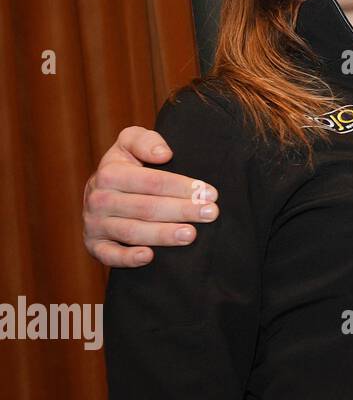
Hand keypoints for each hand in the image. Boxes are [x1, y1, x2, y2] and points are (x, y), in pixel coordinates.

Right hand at [82, 126, 218, 267]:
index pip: (151, 181)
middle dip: (181, 211)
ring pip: (131, 231)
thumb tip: (163, 154)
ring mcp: (95, 224)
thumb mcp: (132, 143)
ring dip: (162, 235)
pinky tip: (149, 257)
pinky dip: (126, 258)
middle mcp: (99, 199)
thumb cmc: (129, 164)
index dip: (181, 187)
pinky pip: (108, 255)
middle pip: (145, 207)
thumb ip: (145, 141)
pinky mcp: (94, 245)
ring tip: (191, 234)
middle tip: (210, 214)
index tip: (209, 193)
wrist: (103, 190)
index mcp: (109, 173)